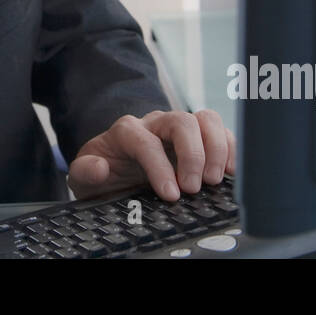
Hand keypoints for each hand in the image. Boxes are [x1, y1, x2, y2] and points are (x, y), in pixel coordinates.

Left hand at [67, 109, 235, 201]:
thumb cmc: (104, 172)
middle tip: (194, 187)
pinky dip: (230, 148)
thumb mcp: (84, 175)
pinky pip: (221, 131)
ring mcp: (179, 128)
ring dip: (216, 148)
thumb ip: (85, 171)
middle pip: (181, 121)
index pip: (146, 141)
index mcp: (126, 131)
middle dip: (192, 155)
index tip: (171, 195)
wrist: (116, 167)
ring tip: (214, 180)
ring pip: (205, 119)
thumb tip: (99, 167)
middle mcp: (155, 123)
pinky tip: (231, 172)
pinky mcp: (198, 137)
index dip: (160, 167)